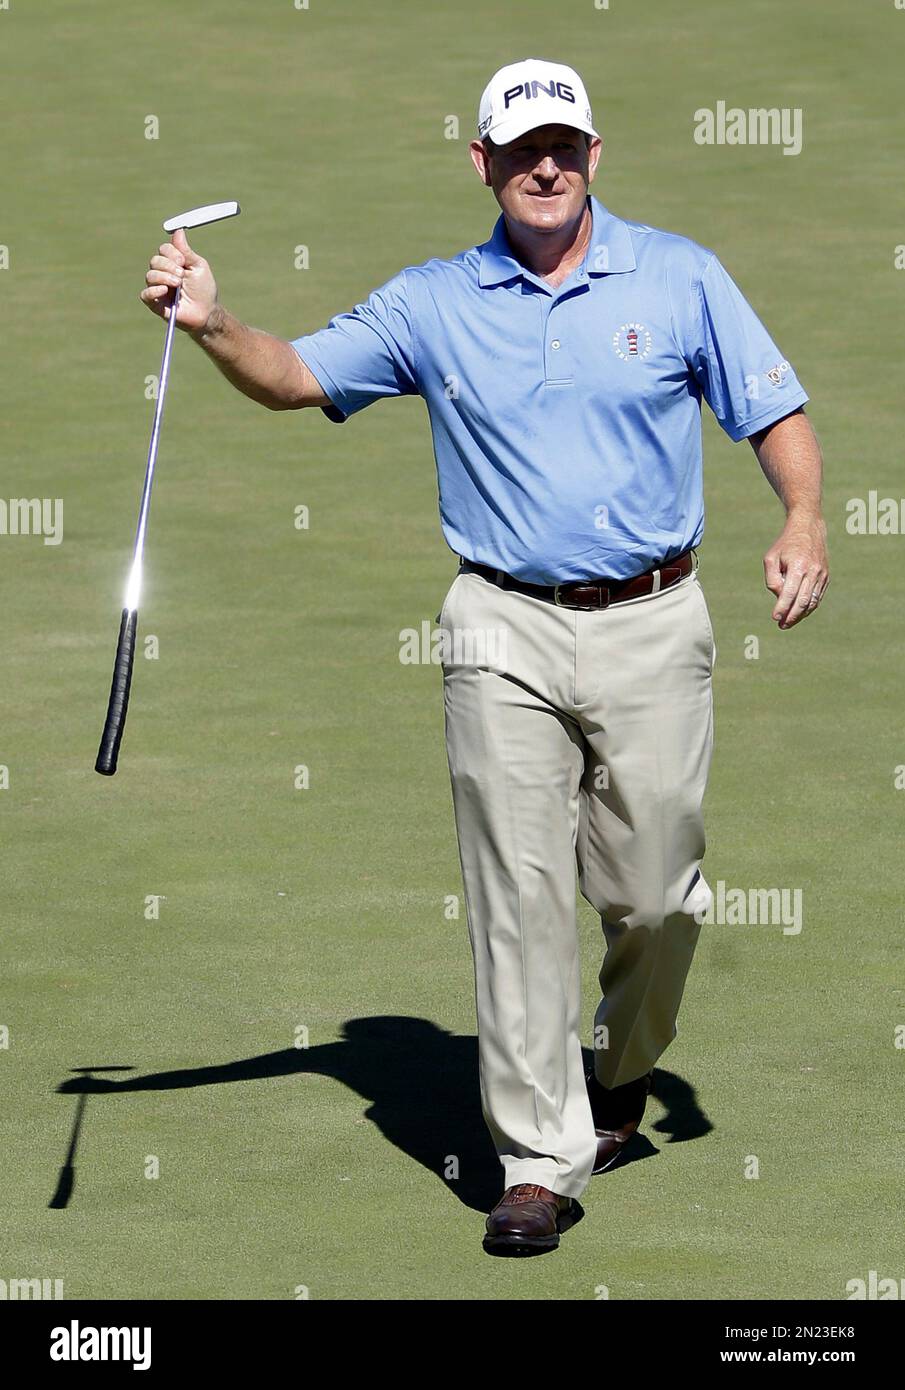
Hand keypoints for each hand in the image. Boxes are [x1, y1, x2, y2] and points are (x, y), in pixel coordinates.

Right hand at [140, 227, 217, 333]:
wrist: (206, 313)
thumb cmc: (204, 290)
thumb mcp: (198, 266)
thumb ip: (186, 251)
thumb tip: (178, 230)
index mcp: (173, 263)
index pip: (163, 249)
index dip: (172, 253)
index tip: (183, 262)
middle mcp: (162, 274)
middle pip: (155, 260)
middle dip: (169, 266)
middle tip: (181, 275)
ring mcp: (157, 288)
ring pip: (150, 275)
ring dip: (164, 278)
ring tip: (178, 285)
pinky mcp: (155, 303)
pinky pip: (145, 294)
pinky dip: (154, 290)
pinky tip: (165, 291)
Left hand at [764, 512, 828, 629]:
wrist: (808, 528)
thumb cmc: (785, 545)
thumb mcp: (771, 558)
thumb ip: (773, 580)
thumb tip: (779, 598)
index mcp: (798, 566)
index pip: (790, 593)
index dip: (782, 608)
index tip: (775, 618)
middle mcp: (813, 571)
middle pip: (803, 601)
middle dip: (792, 616)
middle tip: (781, 626)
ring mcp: (822, 574)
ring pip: (812, 601)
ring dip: (801, 615)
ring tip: (788, 623)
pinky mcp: (826, 577)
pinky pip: (817, 596)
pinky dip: (808, 607)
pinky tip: (798, 613)